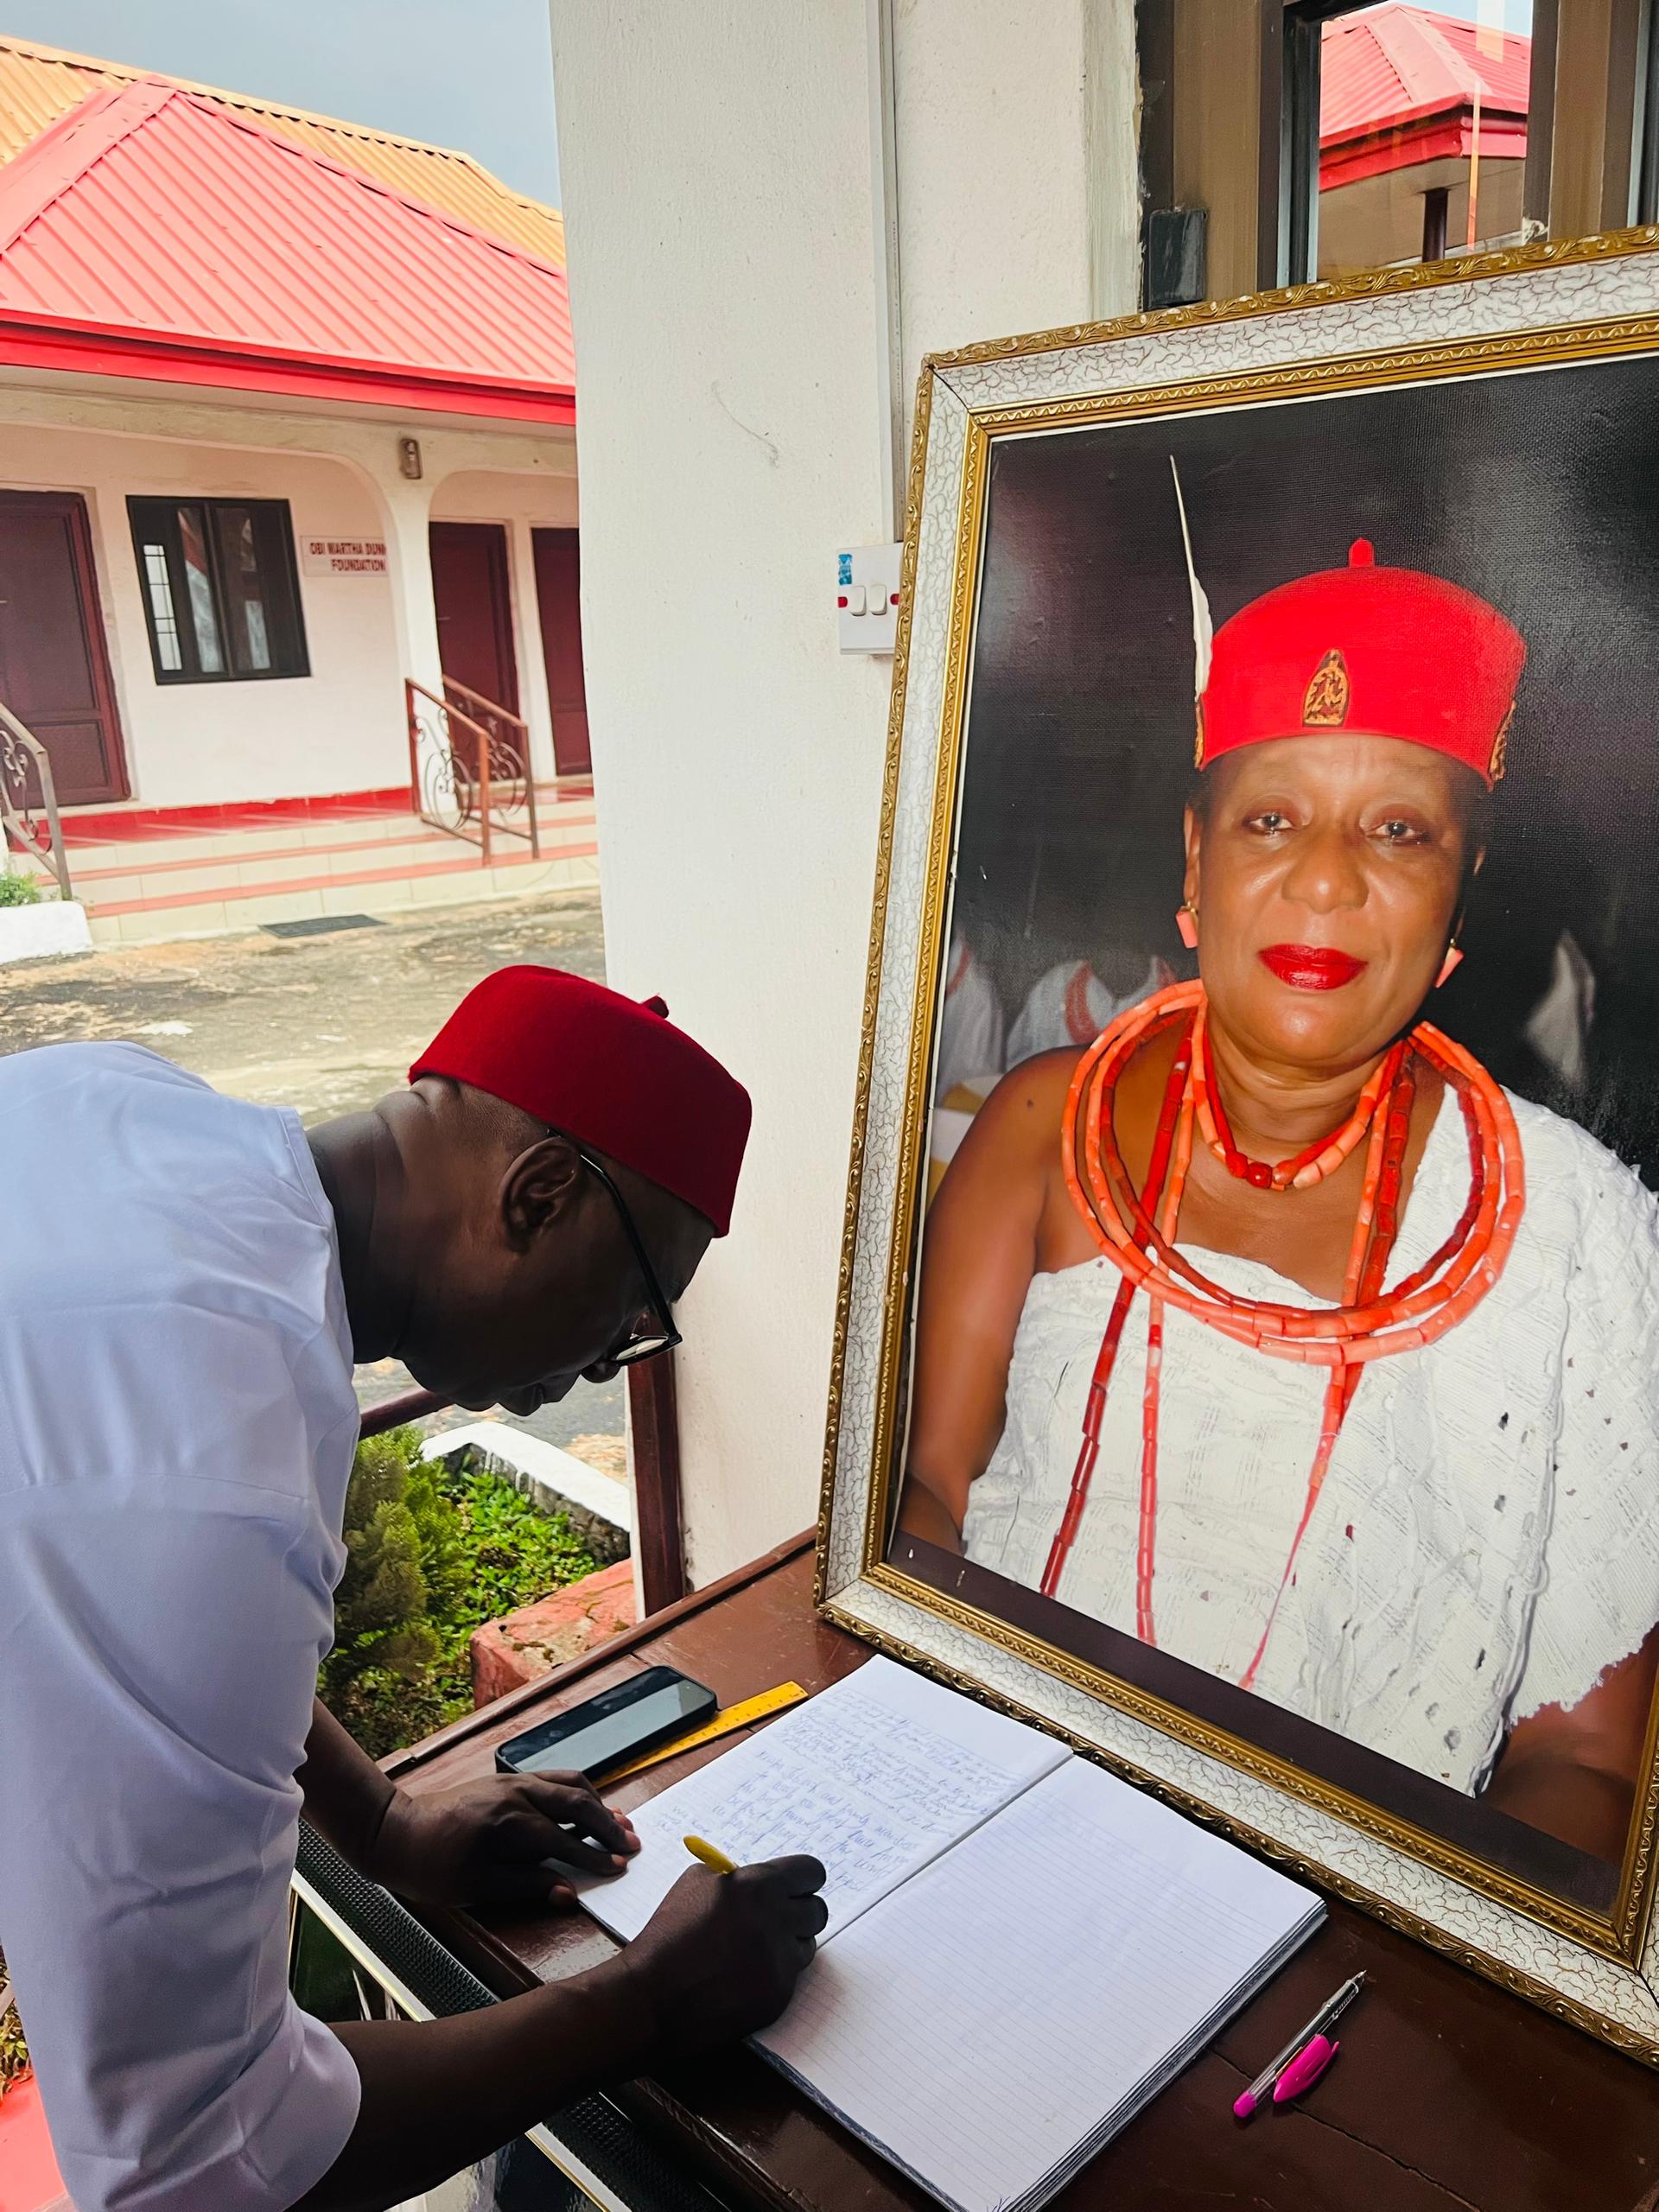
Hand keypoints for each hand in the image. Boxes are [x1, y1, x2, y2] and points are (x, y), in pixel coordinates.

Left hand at [367, 1772, 639, 1909]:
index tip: (618, 1868)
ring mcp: (514, 1781)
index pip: (565, 1842)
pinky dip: (578, 1791)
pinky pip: (554, 1778)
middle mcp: (517, 1794)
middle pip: (577, 1803)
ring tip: (619, 1823)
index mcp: (510, 1824)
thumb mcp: (477, 1888)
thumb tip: (568, 1893)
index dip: (594, 1857)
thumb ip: (527, 1886)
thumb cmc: (432, 1867)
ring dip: (598, 1804)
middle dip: (608, 1825)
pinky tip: (587, 1804)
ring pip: (570, 1784)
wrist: (398, 1831)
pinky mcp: (508, 1779)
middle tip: (633, 1843)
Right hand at [619, 1857, 828, 2059]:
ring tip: (752, 1951)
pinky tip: (741, 1978)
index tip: (798, 1885)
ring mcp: (781, 1962)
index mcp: (759, 1886)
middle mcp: (777, 1921)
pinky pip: (789, 1978)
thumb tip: (760, 1881)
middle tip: (778, 1919)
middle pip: (817, 1910)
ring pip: (807, 1946)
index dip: (804, 1879)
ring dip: (788, 1946)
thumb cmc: (668, 1935)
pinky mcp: (779, 1996)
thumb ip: (737, 1877)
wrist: (653, 1996)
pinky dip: (772, 1976)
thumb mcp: (696, 1882)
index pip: (811, 1872)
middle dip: (800, 1912)